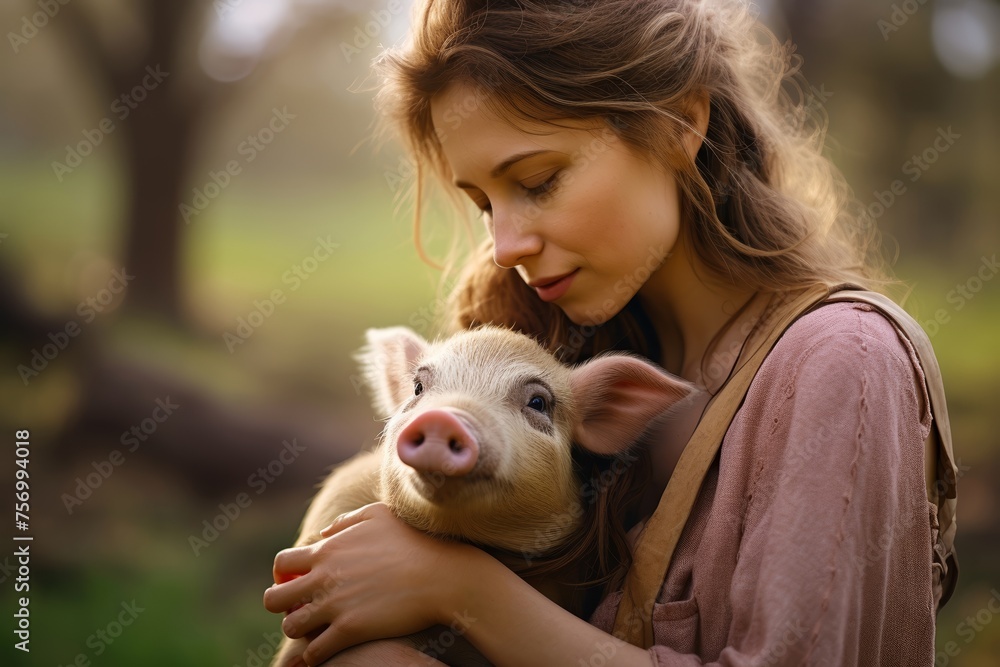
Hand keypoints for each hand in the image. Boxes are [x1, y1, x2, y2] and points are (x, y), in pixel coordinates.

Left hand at [262, 502, 465, 665]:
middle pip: (273, 598)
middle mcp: (324, 577)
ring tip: (316, 630)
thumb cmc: (414, 541)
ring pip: (290, 627)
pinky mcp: (349, 630)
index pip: (281, 563)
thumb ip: (346, 521)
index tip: (295, 583)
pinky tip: (327, 650)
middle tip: (300, 609)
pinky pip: (314, 651)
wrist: (440, 574)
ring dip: (299, 631)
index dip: (282, 575)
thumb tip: (324, 534)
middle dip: (281, 606)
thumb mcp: (379, 515)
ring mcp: (335, 605)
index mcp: (327, 550)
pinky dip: (315, 654)